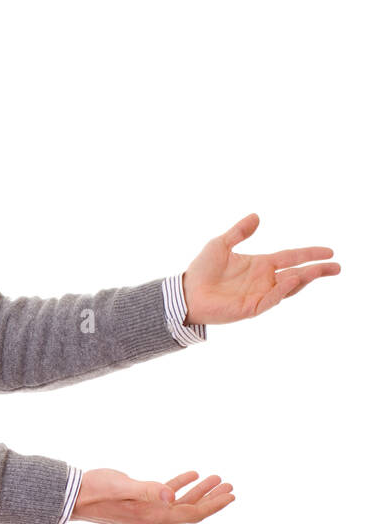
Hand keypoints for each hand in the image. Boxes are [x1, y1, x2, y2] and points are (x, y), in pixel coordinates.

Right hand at [71, 468, 234, 523]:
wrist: (73, 496)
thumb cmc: (96, 490)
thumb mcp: (122, 487)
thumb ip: (147, 490)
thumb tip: (172, 496)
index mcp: (152, 516)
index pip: (191, 513)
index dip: (213, 505)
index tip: (231, 495)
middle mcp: (153, 518)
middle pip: (190, 511)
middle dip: (212, 499)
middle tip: (231, 487)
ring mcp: (146, 511)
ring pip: (181, 504)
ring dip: (199, 492)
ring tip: (217, 478)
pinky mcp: (139, 502)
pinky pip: (166, 497)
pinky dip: (181, 486)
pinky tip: (192, 475)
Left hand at [182, 214, 339, 325]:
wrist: (186, 292)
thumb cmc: (202, 270)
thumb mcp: (221, 244)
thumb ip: (239, 231)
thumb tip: (257, 216)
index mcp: (260, 264)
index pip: (291, 257)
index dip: (310, 254)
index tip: (329, 251)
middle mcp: (264, 280)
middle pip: (297, 274)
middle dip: (317, 270)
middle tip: (337, 267)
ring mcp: (259, 294)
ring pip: (288, 287)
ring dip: (303, 279)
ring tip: (319, 270)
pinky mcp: (251, 307)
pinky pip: (271, 298)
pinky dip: (283, 290)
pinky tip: (293, 279)